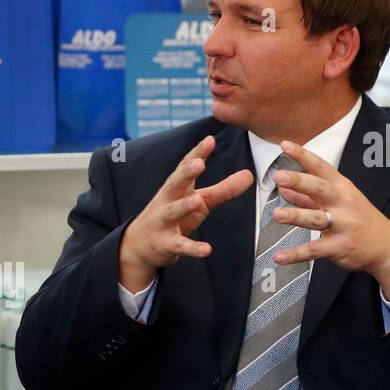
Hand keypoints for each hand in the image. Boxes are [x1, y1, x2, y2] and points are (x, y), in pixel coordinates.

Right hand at [118, 135, 253, 291]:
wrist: (139, 245)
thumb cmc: (172, 217)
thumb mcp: (199, 201)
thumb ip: (223, 189)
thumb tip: (250, 175)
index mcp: (176, 188)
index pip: (185, 166)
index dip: (197, 153)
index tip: (209, 140)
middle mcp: (167, 201)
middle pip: (174, 184)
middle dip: (185, 173)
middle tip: (198, 163)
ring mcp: (163, 222)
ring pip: (173, 212)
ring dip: (183, 206)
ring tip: (197, 200)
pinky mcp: (166, 244)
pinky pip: (180, 246)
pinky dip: (192, 248)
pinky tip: (206, 249)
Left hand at [269, 140, 389, 300]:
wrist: (386, 245)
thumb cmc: (357, 218)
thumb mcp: (337, 201)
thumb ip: (307, 196)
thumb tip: (282, 187)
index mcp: (341, 188)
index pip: (321, 167)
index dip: (303, 155)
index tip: (285, 145)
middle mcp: (343, 203)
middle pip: (320, 189)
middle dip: (300, 181)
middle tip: (279, 176)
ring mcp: (343, 225)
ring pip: (316, 218)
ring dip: (296, 216)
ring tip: (275, 214)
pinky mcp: (340, 247)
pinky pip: (315, 250)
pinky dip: (297, 254)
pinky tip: (279, 257)